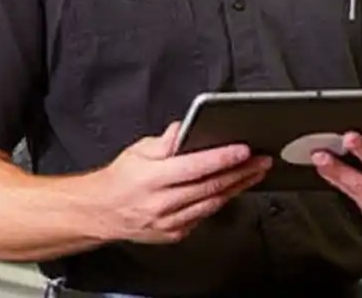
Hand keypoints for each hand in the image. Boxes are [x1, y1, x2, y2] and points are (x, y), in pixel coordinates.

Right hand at [94, 122, 270, 243]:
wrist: (101, 212)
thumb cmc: (120, 179)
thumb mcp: (137, 151)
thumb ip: (164, 141)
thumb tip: (185, 128)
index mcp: (153, 178)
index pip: (195, 167)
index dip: (223, 158)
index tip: (244, 150)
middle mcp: (162, 202)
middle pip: (211, 187)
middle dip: (241, 172)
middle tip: (261, 161)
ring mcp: (169, 222)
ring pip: (212, 204)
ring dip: (237, 188)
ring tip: (254, 173)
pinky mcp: (174, 234)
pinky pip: (203, 216)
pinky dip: (219, 201)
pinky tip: (233, 189)